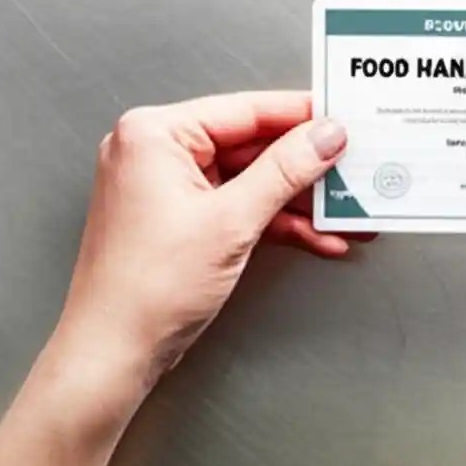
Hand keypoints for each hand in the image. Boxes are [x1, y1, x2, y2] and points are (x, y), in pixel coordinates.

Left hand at [0, 91, 364, 465]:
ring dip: (299, 201)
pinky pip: (238, 207)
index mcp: (154, 134)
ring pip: (251, 180)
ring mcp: (167, 188)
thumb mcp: (232, 221)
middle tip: (353, 169)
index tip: (343, 120)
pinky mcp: (180, 220)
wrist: (113, 354)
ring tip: (345, 211)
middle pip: (252, 146)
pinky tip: (317, 236)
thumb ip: (285, 171)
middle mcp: (155, 153)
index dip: (302, 117)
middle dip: (307, 168)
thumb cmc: (145, 290)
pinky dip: (276, 223)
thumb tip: (325, 136)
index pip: (246, 111)